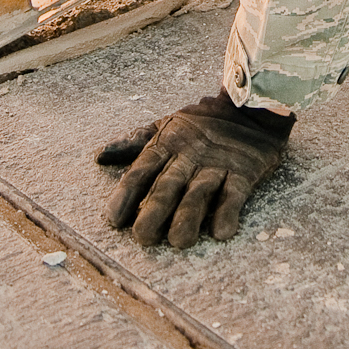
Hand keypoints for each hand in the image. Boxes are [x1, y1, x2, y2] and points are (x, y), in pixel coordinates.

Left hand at [97, 93, 294, 248]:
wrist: (249, 107)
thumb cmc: (201, 122)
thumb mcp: (165, 126)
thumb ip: (134, 143)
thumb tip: (99, 155)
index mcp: (167, 145)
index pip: (141, 170)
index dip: (126, 194)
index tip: (114, 219)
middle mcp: (189, 156)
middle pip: (168, 186)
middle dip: (154, 211)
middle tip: (143, 237)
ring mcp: (216, 164)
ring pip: (199, 192)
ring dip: (189, 217)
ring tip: (179, 241)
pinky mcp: (243, 172)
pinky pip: (235, 193)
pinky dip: (229, 212)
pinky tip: (221, 231)